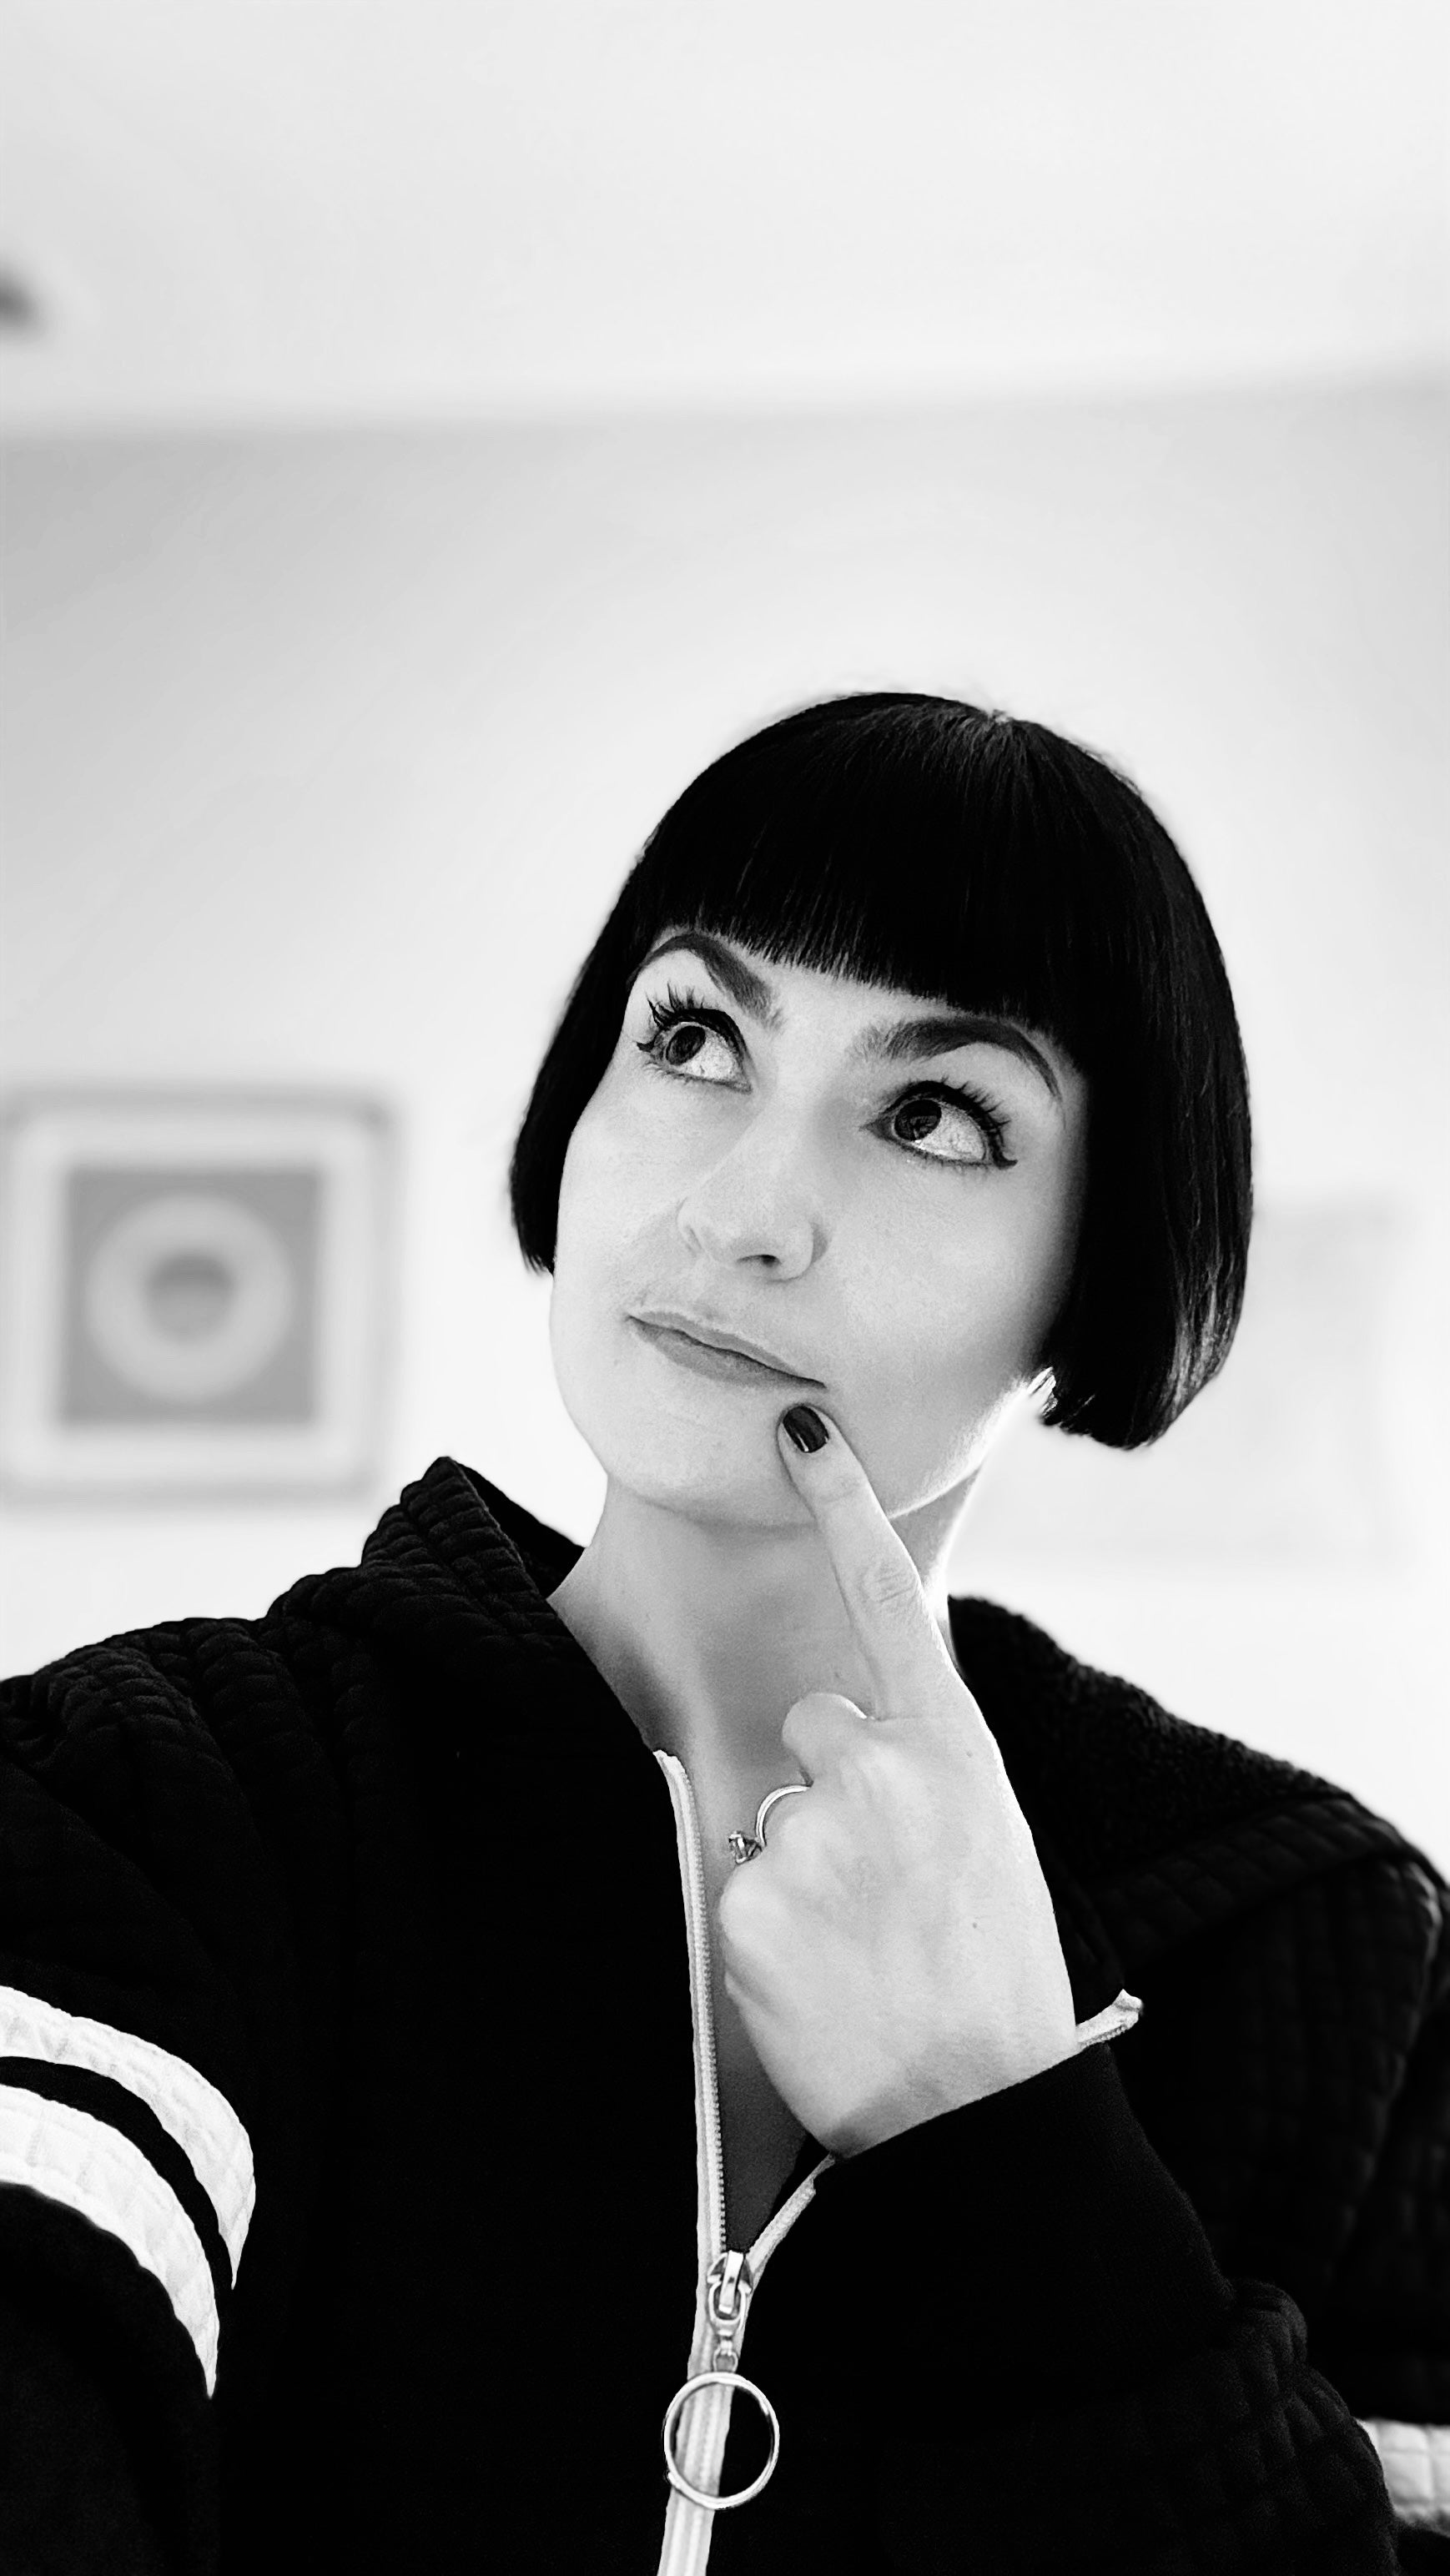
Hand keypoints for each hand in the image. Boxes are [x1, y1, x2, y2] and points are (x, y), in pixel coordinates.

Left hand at [716, 1407, 1078, 2156]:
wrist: (981, 2114)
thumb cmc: (996, 1980)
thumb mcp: (995, 1839)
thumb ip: (927, 1766)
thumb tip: (848, 1726)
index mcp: (956, 1747)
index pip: (889, 1596)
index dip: (842, 1504)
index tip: (798, 1428)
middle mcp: (883, 1767)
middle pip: (814, 1726)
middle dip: (831, 1790)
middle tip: (887, 1893)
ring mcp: (815, 1829)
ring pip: (774, 1810)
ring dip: (802, 1868)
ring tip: (863, 1951)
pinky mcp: (751, 1897)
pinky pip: (739, 1887)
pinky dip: (767, 1934)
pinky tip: (821, 1980)